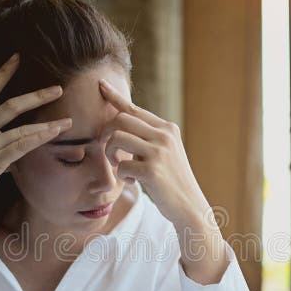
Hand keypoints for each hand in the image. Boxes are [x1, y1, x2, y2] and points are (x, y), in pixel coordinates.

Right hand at [0, 53, 71, 216]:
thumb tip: (12, 138)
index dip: (3, 73)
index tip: (17, 58)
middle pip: (11, 106)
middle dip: (37, 96)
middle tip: (58, 89)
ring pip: (21, 129)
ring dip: (47, 124)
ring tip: (67, 121)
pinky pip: (21, 147)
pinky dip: (39, 139)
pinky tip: (53, 134)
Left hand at [98, 79, 210, 227]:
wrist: (190, 205)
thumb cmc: (172, 180)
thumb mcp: (166, 152)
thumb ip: (148, 138)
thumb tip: (121, 124)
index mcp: (167, 129)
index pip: (134, 108)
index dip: (114, 97)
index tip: (100, 85)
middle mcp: (164, 136)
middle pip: (120, 120)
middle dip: (106, 134)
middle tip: (109, 152)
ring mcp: (159, 152)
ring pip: (117, 137)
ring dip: (110, 153)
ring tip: (119, 166)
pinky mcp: (152, 171)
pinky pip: (122, 165)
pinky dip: (122, 175)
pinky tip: (132, 182)